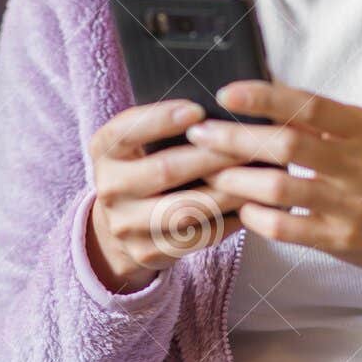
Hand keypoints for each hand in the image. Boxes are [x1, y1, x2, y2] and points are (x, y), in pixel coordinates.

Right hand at [86, 99, 247, 292]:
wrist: (120, 225)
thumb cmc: (144, 166)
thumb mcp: (138, 141)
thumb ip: (165, 124)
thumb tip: (220, 110)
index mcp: (104, 149)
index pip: (128, 130)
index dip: (162, 119)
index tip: (199, 110)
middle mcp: (109, 187)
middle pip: (165, 170)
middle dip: (212, 156)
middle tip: (249, 144)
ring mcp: (125, 224)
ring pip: (184, 209)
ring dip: (226, 192)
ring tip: (258, 177)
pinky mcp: (147, 251)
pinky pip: (194, 237)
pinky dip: (226, 221)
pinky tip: (249, 206)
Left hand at [185, 80, 361, 292]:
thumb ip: (320, 122)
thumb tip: (262, 96)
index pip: (309, 105)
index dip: (264, 97)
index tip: (226, 94)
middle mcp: (358, 164)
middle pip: (287, 145)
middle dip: (236, 138)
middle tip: (201, 134)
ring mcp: (349, 205)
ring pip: (281, 188)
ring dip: (238, 179)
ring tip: (212, 171)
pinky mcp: (339, 240)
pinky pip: (286, 228)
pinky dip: (257, 216)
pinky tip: (242, 208)